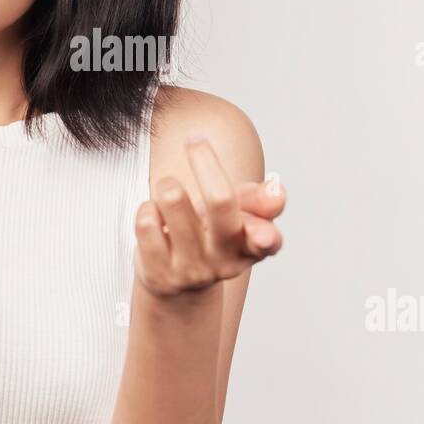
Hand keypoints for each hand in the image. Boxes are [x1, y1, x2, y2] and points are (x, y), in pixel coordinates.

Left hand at [133, 135, 286, 297]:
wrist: (176, 281)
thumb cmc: (210, 235)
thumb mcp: (237, 215)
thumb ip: (258, 199)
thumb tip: (277, 190)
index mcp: (252, 246)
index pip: (268, 230)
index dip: (271, 208)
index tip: (275, 188)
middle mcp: (225, 262)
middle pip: (220, 199)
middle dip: (204, 161)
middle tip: (194, 141)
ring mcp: (192, 270)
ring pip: (173, 198)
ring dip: (167, 184)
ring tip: (169, 193)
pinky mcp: (160, 275)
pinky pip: (146, 220)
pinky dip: (147, 209)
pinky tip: (154, 221)